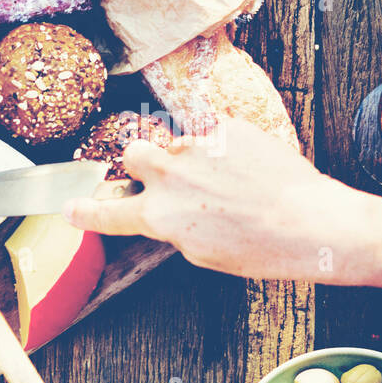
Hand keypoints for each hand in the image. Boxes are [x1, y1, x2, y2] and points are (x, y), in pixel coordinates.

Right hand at [64, 120, 367, 282]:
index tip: (69, 207)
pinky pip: (213, 134)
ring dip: (187, 156)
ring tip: (223, 178)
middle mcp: (170, 177)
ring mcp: (196, 148)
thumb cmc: (263, 250)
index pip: (107, 213)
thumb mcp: (205, 254)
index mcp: (159, 217)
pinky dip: (225, 150)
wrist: (312, 222)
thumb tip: (164, 215)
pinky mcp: (225, 128)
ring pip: (174, 142)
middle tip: (165, 177)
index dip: (85, 212)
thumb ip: (172, 229)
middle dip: (142, 164)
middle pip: (132, 154)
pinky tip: (250, 170)